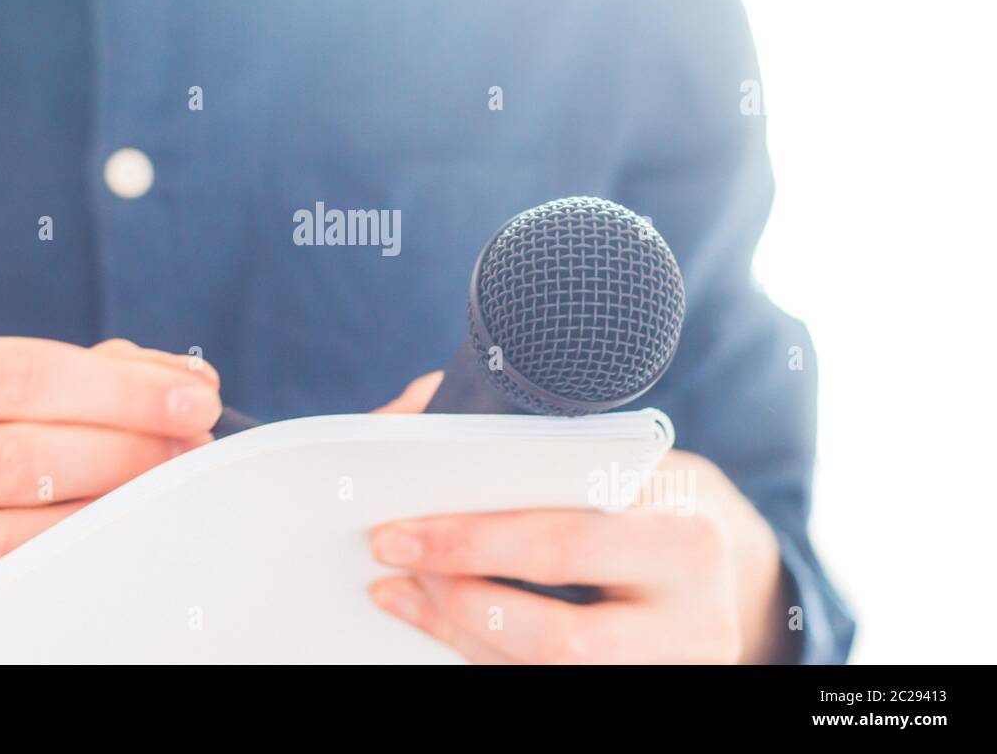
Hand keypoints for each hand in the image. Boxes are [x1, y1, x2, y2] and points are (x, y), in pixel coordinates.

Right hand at [0, 337, 220, 662]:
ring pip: (13, 536)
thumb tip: (180, 379)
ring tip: (165, 496)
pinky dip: (64, 570)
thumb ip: (64, 381)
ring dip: (110, 514)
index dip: (120, 387)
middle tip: (194, 449)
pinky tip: (107, 548)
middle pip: (21, 455)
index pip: (16, 373)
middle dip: (130, 449)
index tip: (196, 394)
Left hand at [367, 375, 790, 663]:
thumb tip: (400, 423)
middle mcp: (694, 618)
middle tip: (389, 558)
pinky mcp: (639, 689)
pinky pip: (541, 681)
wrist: (723, 557)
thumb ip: (521, 428)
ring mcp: (670, 668)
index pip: (565, 544)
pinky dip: (480, 653)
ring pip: (544, 670)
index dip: (473, 540)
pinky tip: (436, 619)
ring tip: (399, 591)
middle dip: (456, 597)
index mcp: (686, 538)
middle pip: (555, 631)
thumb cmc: (648, 490)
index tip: (400, 527)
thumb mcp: (615, 453)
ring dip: (458, 633)